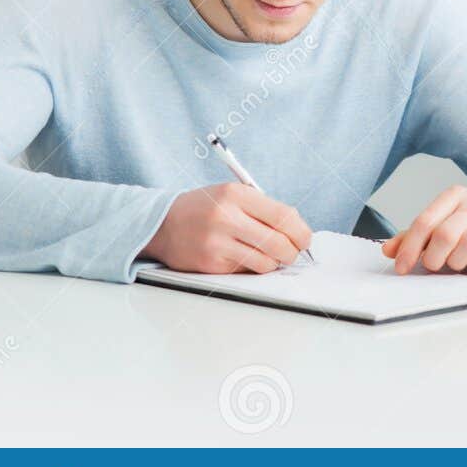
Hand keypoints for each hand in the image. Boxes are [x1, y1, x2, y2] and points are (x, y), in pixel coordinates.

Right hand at [141, 183, 311, 272]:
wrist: (162, 223)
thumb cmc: (205, 208)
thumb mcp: (234, 195)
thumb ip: (264, 209)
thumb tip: (299, 231)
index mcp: (237, 195)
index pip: (284, 216)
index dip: (301, 232)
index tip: (305, 239)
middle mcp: (226, 217)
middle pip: (278, 242)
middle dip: (292, 252)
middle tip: (292, 252)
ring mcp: (217, 242)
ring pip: (265, 262)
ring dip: (273, 263)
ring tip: (268, 255)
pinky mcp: (210, 263)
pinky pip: (246, 271)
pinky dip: (253, 267)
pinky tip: (245, 257)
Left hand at [381, 186, 466, 275]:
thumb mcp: (443, 223)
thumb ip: (415, 236)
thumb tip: (388, 250)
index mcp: (454, 196)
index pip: (425, 221)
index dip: (410, 247)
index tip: (402, 268)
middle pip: (445, 234)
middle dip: (434, 257)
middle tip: (435, 266)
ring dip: (457, 262)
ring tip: (458, 263)